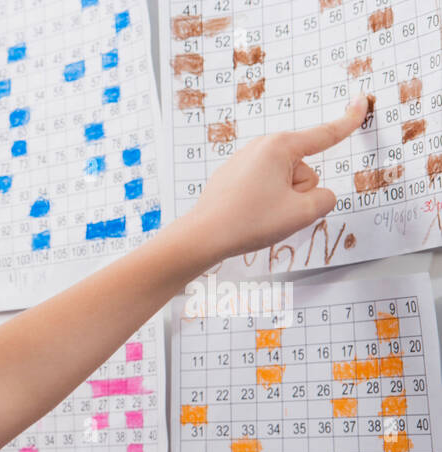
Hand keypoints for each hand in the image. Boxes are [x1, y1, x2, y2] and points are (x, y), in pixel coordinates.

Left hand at [186, 95, 368, 261]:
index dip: (349, 120)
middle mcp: (261, 147)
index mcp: (280, 147)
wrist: (201, 238)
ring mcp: (244, 162)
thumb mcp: (302, 213)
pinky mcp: (233, 177)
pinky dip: (262, 204)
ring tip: (257, 215)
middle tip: (275, 212)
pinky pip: (264, 190)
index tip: (361, 101)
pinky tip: (245, 215)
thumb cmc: (248, 222)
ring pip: (284, 184)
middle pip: (304, 171)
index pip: (325, 134)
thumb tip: (317, 196)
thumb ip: (325, 199)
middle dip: (299, 193)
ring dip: (281, 201)